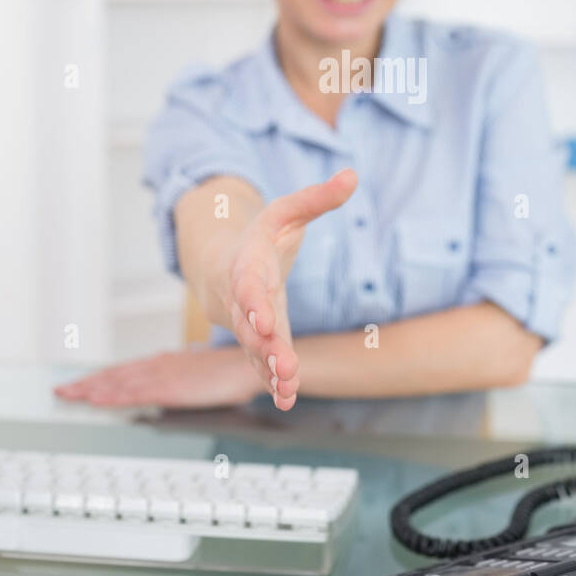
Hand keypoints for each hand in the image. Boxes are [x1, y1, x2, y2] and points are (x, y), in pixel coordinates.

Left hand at [53, 345, 263, 408]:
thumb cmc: (227, 373)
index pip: (124, 371)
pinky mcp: (170, 389)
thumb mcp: (198, 377)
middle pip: (115, 375)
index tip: (78, 384)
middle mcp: (158, 366)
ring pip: (119, 383)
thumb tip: (169, 387)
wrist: (248, 366)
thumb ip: (180, 380)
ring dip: (92, 388)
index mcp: (163, 364)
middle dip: (86, 383)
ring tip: (68, 393)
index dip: (99, 378)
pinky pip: (135, 393)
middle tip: (60, 389)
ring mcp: (162, 376)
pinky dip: (113, 395)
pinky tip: (97, 399)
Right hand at [207, 167, 356, 410]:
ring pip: (255, 351)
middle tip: (283, 367)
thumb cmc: (259, 238)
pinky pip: (260, 364)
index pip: (248, 285)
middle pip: (251, 326)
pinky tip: (287, 399)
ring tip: (288, 390)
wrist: (222, 265)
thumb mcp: (285, 211)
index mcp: (247, 264)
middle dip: (266, 347)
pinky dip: (271, 382)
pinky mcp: (257, 342)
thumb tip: (353, 176)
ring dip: (270, 371)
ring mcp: (247, 324)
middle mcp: (243, 299)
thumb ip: (317, 198)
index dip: (254, 303)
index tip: (264, 320)